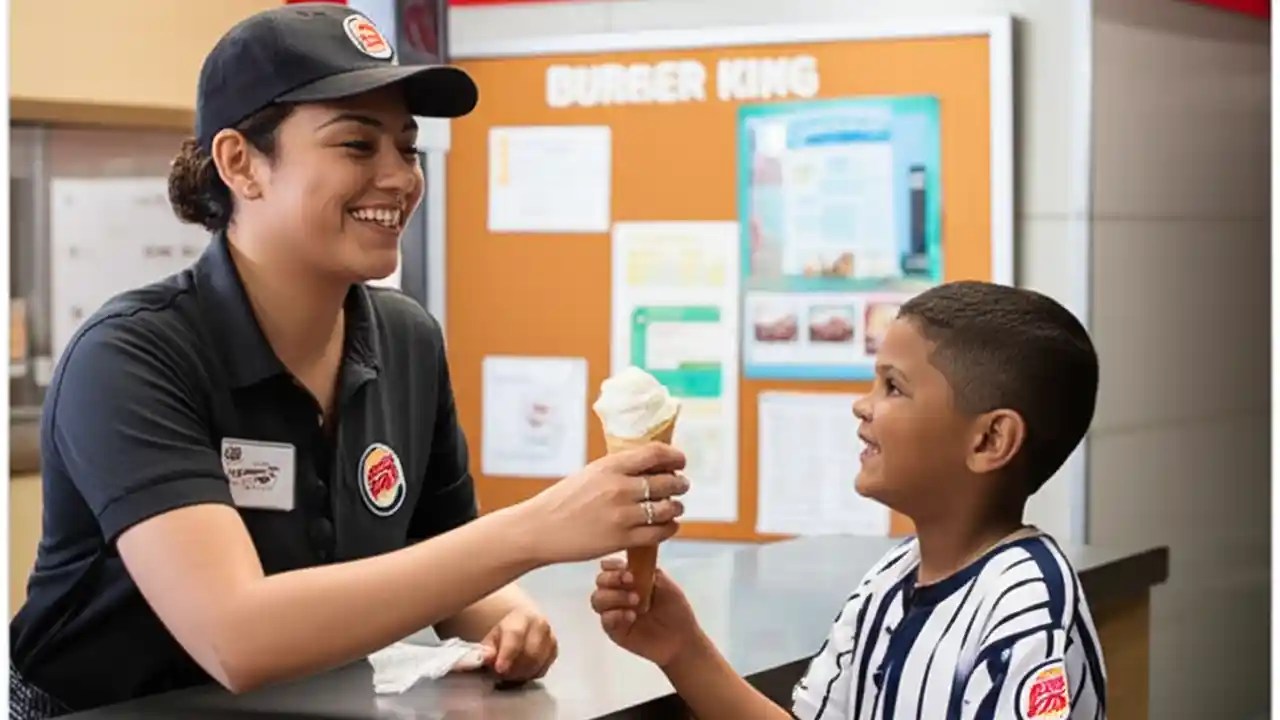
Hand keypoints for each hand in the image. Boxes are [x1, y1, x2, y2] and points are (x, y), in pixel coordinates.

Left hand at [479, 608, 558, 681]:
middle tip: (500, 675)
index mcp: (523, 616)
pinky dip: (529, 676)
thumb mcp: (491, 637)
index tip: (499, 668)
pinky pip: (542, 670)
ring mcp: (550, 638)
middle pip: (530, 653)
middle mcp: (541, 625)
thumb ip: (488, 648)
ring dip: (521, 674)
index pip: (516, 635)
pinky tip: (520, 673)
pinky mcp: (554, 652)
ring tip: (508, 675)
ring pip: (537, 664)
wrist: (522, 625)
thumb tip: (486, 657)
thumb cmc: (504, 633)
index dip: (507, 653)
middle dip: (514, 669)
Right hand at [517, 443, 689, 563]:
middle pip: (667, 482)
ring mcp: (622, 515)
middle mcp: (619, 488)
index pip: (655, 453)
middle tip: (681, 486)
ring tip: (674, 508)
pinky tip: (667, 526)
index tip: (680, 461)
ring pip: (668, 508)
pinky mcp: (622, 539)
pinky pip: (659, 532)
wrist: (539, 529)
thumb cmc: (563, 501)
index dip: (675, 456)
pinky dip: (669, 528)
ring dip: (676, 507)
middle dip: (680, 484)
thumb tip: (649, 467)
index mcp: (610, 466)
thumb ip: (618, 470)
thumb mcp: (590, 474)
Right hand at [590, 557, 700, 667]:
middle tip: (630, 581)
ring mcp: (615, 613)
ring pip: (598, 599)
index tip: (624, 567)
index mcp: (629, 580)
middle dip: (612, 578)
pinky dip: (615, 615)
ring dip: (614, 596)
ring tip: (635, 601)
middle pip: (600, 581)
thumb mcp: (666, 585)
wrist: (683, 640)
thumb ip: (647, 572)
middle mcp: (618, 594)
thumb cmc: (675, 611)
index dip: (612, 565)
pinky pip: (605, 620)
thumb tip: (631, 561)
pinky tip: (631, 617)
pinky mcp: (615, 631)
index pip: (610, 567)